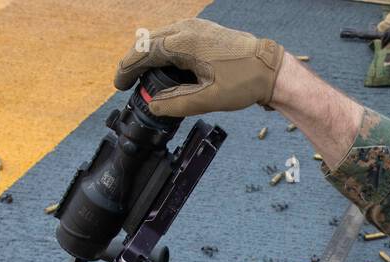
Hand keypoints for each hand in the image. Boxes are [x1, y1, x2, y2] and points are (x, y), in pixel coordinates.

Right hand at [113, 18, 284, 117]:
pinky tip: (165, 69)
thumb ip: (177, 103)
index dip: (127, 69)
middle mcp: (186, 29)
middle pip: (148, 42)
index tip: (119, 85)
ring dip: (148, 56)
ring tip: (142, 79)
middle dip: (135, 62)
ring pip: (160, 38)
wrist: (270, 69)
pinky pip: (174, 38)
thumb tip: (152, 106)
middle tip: (126, 84)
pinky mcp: (203, 31)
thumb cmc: (243, 82)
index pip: (144, 52)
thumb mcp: (208, 99)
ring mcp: (195, 27)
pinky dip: (163, 52)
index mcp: (184, 42)